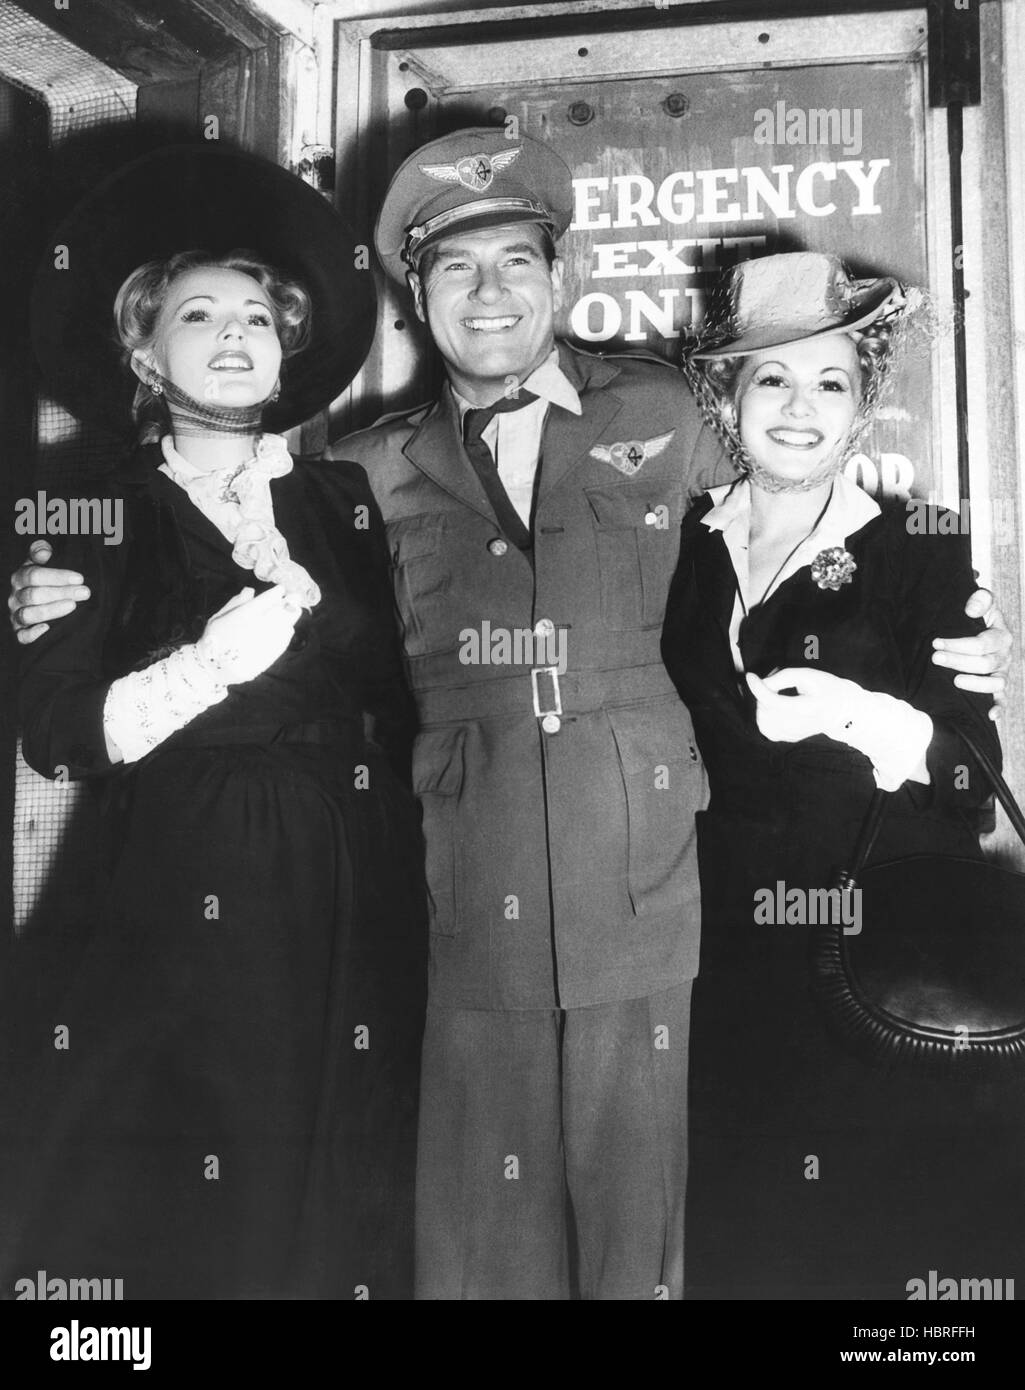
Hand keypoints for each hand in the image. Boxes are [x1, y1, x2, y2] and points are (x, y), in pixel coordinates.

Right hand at [9, 540, 90, 644]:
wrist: (41, 601)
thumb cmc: (47, 579)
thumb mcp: (43, 563)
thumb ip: (41, 552)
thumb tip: (43, 552)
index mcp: (20, 578)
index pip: (34, 575)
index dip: (57, 576)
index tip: (80, 578)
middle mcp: (15, 597)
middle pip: (34, 595)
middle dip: (61, 593)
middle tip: (85, 592)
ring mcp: (16, 615)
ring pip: (28, 615)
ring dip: (51, 610)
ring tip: (73, 605)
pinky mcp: (20, 632)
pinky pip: (22, 636)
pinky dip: (32, 634)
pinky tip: (48, 628)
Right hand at [195, 585, 300, 684]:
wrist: (212, 668)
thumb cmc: (214, 639)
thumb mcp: (218, 617)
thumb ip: (235, 603)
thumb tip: (250, 590)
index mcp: (242, 617)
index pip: (264, 601)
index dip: (275, 594)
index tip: (281, 589)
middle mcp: (255, 629)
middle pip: (280, 613)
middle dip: (289, 603)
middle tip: (295, 597)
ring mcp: (263, 644)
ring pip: (284, 627)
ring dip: (290, 617)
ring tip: (295, 610)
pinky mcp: (267, 657)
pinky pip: (282, 642)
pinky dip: (286, 633)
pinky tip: (288, 628)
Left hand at [746, 667, 860, 743]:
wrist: (842, 708)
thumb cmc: (825, 688)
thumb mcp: (808, 674)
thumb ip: (783, 677)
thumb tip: (761, 684)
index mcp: (811, 707)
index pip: (775, 702)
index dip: (759, 688)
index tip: (751, 676)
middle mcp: (804, 725)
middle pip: (767, 712)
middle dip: (763, 695)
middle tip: (773, 684)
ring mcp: (797, 734)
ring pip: (764, 723)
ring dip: (762, 707)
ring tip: (776, 696)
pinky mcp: (791, 738)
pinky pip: (767, 731)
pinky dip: (765, 718)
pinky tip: (775, 709)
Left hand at [931, 588, 1011, 717]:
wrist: (985, 629)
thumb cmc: (979, 617)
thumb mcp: (982, 603)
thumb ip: (980, 600)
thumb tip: (971, 609)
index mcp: (1002, 636)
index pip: (981, 643)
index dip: (958, 644)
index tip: (936, 643)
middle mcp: (1005, 656)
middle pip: (984, 664)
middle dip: (958, 661)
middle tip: (935, 657)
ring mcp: (1002, 673)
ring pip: (995, 683)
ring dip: (974, 683)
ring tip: (954, 681)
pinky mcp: (998, 687)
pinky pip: (1003, 699)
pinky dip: (999, 708)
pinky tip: (990, 716)